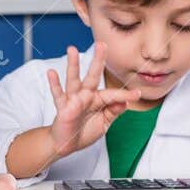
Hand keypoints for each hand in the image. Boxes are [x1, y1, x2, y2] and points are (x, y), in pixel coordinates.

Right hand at [46, 46, 141, 160]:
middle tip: (102, 45)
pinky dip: (54, 84)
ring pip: (73, 80)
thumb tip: (124, 102)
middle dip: (97, 61)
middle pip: (92, 75)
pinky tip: (51, 72)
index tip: (137, 94)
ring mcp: (73, 100)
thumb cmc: (84, 131)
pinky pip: (58, 94)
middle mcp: (85, 96)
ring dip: (72, 65)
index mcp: (98, 99)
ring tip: (71, 49)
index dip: (125, 95)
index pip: (113, 94)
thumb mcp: (104, 123)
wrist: (66, 144)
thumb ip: (113, 112)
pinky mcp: (62, 107)